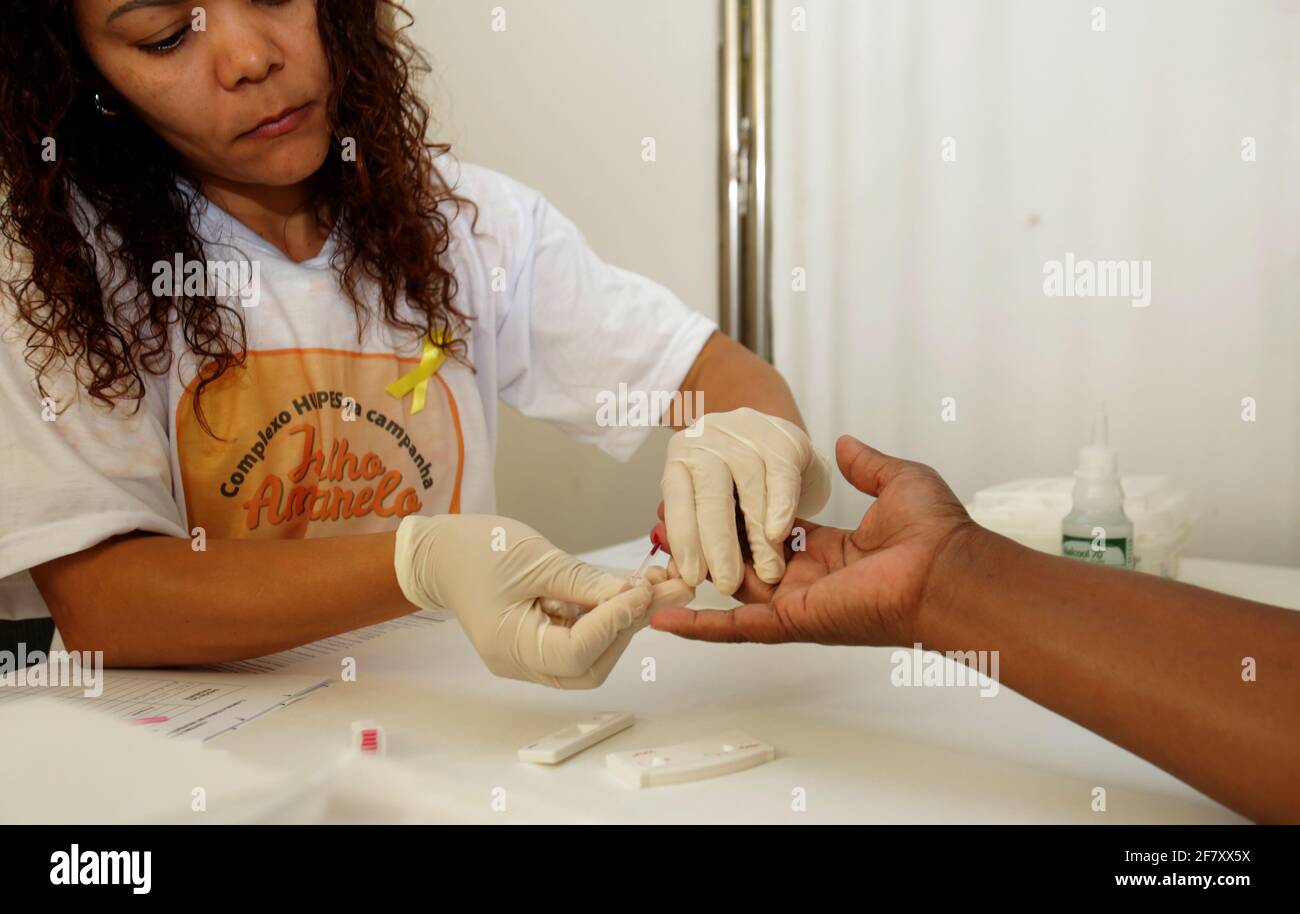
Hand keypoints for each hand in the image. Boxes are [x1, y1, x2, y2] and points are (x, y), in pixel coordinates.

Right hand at [394, 515, 693, 687]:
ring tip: (653, 585)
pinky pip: (581, 638)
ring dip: (623, 622)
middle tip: (659, 590)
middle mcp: (522, 663)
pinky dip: (606, 616)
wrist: (441, 552)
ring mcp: (531, 656)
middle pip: (590, 666)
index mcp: (510, 647)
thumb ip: (586, 583)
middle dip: (626, 628)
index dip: (614, 623)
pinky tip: (628, 588)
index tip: (643, 591)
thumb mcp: (535, 560)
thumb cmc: (477, 550)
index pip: (577, 653)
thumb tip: (638, 595)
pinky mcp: (541, 640)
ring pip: (592, 656)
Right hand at [650, 436, 978, 645]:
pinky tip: (663, 620)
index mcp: (834, 552)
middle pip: (746, 562)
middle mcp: (812, 581)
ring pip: (733, 592)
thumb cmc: (937, 533)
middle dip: (707, 545)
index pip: (774, 534)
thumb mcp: (898, 481)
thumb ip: (867, 466)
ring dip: (694, 575)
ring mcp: (799, 605)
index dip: (741, 517)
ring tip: (651, 558)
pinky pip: (738, 628)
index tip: (711, 499)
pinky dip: (699, 627)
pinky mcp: (793, 622)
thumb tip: (846, 445)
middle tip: (667, 526)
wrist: (948, 570)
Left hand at [660, 407, 831, 596]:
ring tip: (767, 572)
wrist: (778, 440)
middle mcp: (709, 440)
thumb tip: (682, 571)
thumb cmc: (738, 480)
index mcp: (683, 457)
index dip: (684, 540)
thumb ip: (695, 530)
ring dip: (758, 538)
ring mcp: (746, 434)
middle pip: (711, 496)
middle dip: (718, 546)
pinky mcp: (782, 438)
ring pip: (750, 490)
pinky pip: (780, 477)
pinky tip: (779, 534)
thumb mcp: (710, 500)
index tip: (693, 576)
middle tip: (728, 584)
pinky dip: (780, 508)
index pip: (677, 499)